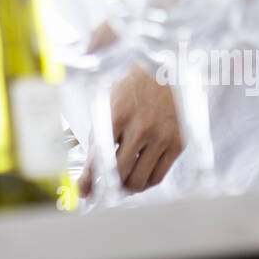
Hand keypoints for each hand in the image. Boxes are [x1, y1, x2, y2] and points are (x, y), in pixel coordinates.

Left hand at [78, 62, 183, 196]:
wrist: (164, 67)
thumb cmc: (129, 83)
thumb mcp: (106, 99)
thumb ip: (95, 130)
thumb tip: (82, 159)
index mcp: (117, 115)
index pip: (99, 157)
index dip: (88, 179)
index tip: (83, 191)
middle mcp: (140, 128)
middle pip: (119, 173)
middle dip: (108, 186)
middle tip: (103, 189)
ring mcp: (161, 137)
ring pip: (139, 180)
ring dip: (126, 188)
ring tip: (120, 185)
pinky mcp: (177, 142)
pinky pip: (158, 176)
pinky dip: (146, 183)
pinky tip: (138, 179)